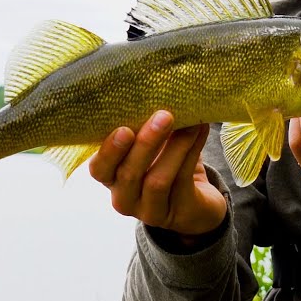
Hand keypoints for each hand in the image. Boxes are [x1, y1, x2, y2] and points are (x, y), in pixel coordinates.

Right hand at [88, 110, 227, 241]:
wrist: (197, 203)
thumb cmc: (166, 165)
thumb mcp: (149, 147)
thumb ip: (144, 125)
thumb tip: (157, 87)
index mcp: (111, 178)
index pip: (99, 169)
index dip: (109, 151)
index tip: (124, 128)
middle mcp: (125, 198)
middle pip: (128, 174)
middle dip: (146, 143)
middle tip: (164, 116)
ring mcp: (150, 211)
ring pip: (157, 181)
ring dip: (175, 147)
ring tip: (191, 122)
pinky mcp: (179, 213)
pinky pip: (183, 181)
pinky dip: (192, 152)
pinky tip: (201, 130)